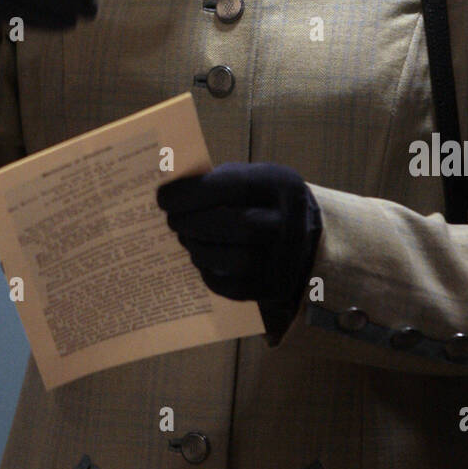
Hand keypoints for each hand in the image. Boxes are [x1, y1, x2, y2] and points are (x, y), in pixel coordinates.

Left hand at [156, 162, 321, 339]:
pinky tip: (200, 259)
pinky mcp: (276, 288)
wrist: (305, 235)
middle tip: (172, 221)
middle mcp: (292, 223)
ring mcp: (287, 260)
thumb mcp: (249, 180)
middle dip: (195, 223)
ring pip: (237, 260)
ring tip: (186, 239)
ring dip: (200, 249)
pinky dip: (209, 273)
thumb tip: (169, 194)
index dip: (192, 193)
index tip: (162, 197)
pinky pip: (235, 288)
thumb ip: (216, 183)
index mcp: (282, 185)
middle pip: (239, 225)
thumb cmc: (261, 201)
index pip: (234, 186)